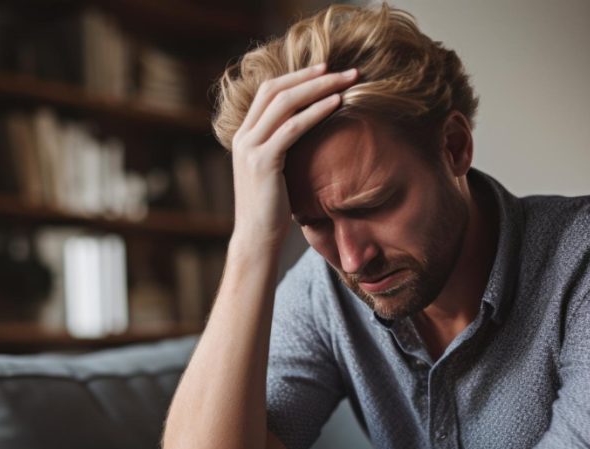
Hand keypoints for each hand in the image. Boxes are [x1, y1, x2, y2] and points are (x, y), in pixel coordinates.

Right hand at [230, 63, 358, 249]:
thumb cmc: (272, 210)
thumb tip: (309, 131)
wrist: (256, 239)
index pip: (268, 92)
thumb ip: (281, 148)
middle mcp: (243, 137)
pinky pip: (292, 127)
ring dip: (319, 88)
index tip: (325, 70)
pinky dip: (316, 111)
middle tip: (342, 69)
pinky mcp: (263, 162)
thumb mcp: (274, 171)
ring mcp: (250, 148)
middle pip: (276, 89)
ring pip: (284, 103)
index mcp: (243, 136)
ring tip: (346, 81)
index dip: (297, 77)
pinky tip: (337, 104)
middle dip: (311, 76)